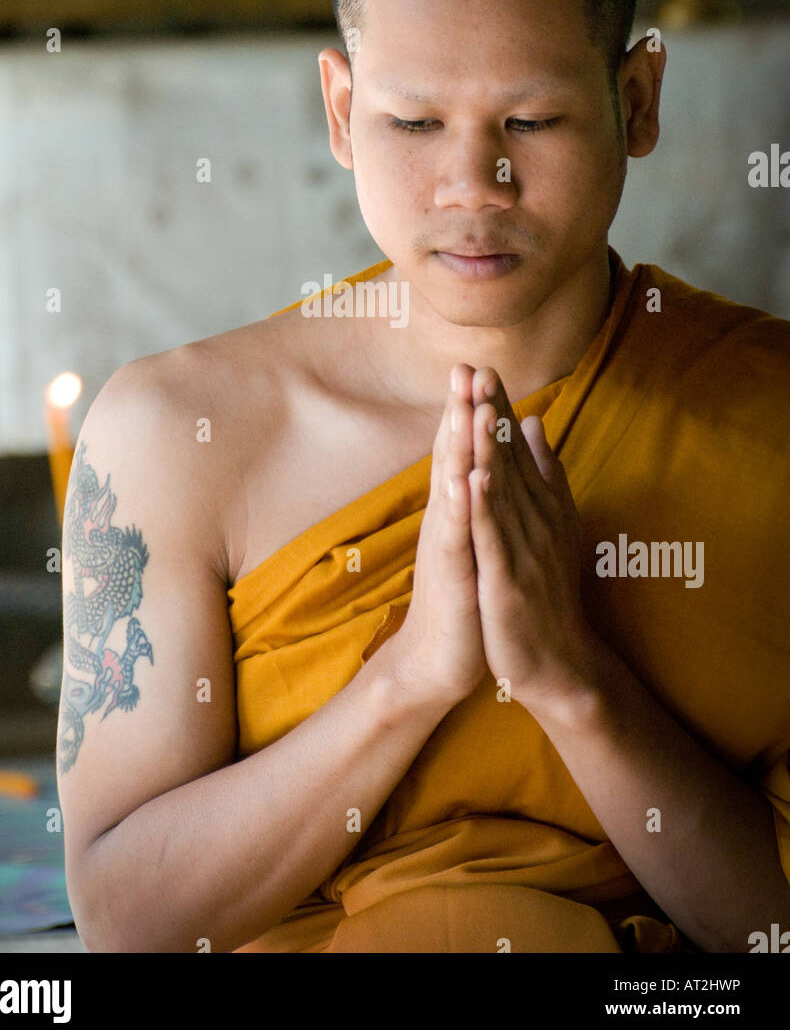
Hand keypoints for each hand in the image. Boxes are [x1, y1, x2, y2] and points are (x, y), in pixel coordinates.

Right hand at [386, 364, 495, 707]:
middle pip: (452, 455)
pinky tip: (463, 480)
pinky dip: (459, 505)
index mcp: (457, 509)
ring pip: (451, 485)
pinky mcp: (450, 573)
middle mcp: (446, 518)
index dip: (469, 409)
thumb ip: (480, 500)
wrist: (441, 658)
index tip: (478, 366)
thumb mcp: (476, 540)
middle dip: (459, 411)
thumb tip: (486, 464)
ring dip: (458, 446)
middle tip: (464, 365)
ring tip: (466, 406)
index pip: (463, 449)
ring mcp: (445, 542)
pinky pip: (455, 534)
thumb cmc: (462, 596)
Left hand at [466, 370, 598, 714]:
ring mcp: (522, 549)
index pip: (515, 451)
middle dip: (492, 415)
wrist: (556, 661)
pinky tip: (473, 477)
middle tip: (479, 369)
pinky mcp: (507, 580)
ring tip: (474, 408)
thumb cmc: (546, 590)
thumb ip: (542, 473)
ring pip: (502, 491)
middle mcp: (536, 521)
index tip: (483, 368)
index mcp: (540, 507)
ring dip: (487, 449)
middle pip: (509, 461)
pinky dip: (484, 507)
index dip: (499, 410)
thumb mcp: (548, 524)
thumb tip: (531, 423)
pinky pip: (492, 538)